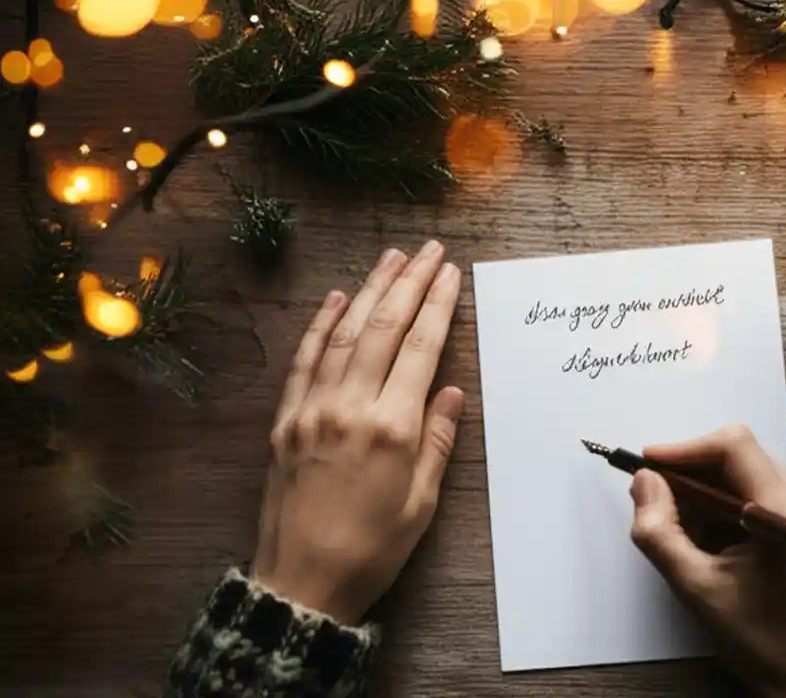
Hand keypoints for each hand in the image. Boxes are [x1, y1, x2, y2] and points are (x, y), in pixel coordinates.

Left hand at [252, 241, 463, 623]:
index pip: (422, 350)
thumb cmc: (372, 550)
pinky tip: (336, 299)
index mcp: (392, 429)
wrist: (302, 583)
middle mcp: (350, 408)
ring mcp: (313, 411)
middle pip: (385, 329)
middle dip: (410, 283)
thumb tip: (452, 391)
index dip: (438, 306)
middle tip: (429, 251)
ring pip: (345, 334)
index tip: (450, 274)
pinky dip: (321, 325)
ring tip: (391, 259)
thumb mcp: (422, 503)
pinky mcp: (286, 422)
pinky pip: (305, 361)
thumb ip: (439, 441)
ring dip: (369, 291)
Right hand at [629, 425, 785, 697]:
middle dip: (691, 476)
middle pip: (738, 457)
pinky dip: (726, 510)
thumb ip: (660, 532)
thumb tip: (644, 483)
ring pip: (745, 476)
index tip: (647, 465)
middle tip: (655, 502)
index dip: (684, 449)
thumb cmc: (766, 642)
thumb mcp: (698, 588)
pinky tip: (711, 544)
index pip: (732, 446)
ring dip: (707, 496)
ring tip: (684, 536)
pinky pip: (758, 495)